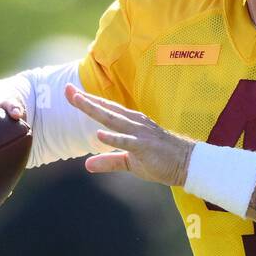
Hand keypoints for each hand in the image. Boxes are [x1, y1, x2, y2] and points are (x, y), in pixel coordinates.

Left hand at [64, 84, 193, 186]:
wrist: (188, 164)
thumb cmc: (161, 160)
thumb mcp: (130, 162)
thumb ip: (109, 161)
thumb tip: (87, 165)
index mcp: (131, 123)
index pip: (106, 109)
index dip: (88, 101)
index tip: (70, 92)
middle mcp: (134, 123)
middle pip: (106, 109)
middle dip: (86, 99)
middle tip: (67, 89)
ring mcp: (140, 133)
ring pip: (113, 119)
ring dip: (95, 109)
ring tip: (78, 101)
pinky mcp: (145, 147)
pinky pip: (127, 142)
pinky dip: (113, 138)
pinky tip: (99, 134)